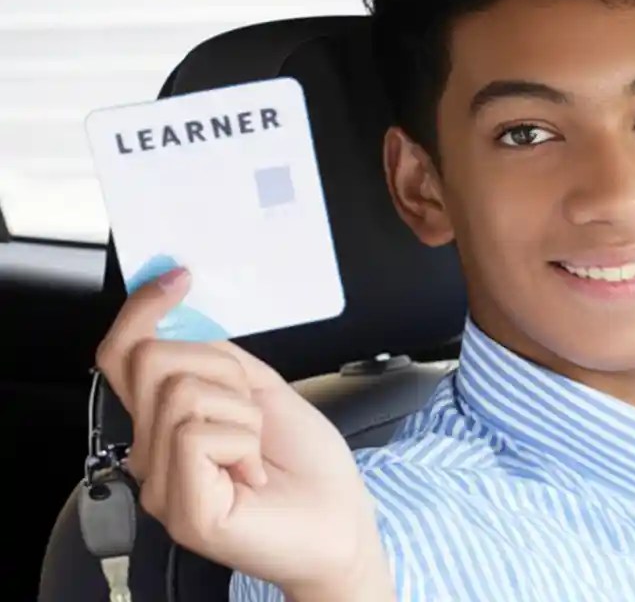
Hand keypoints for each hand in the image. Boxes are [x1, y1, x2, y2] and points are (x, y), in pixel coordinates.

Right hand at [94, 266, 392, 599]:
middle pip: (152, 362)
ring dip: (241, 412)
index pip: (124, 357)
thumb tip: (179, 315)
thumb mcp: (263, 392)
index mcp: (167, 424)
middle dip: (220, 369)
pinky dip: (242, 441)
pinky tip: (253, 473)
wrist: (340, 525)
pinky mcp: (182, 510)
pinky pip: (196, 434)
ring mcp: (160, 485)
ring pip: (181, 394)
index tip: (177, 278)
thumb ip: (218, 358)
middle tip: (254, 412)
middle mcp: (152, 455)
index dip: (143, 310)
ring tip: (256, 451)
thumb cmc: (308, 468)